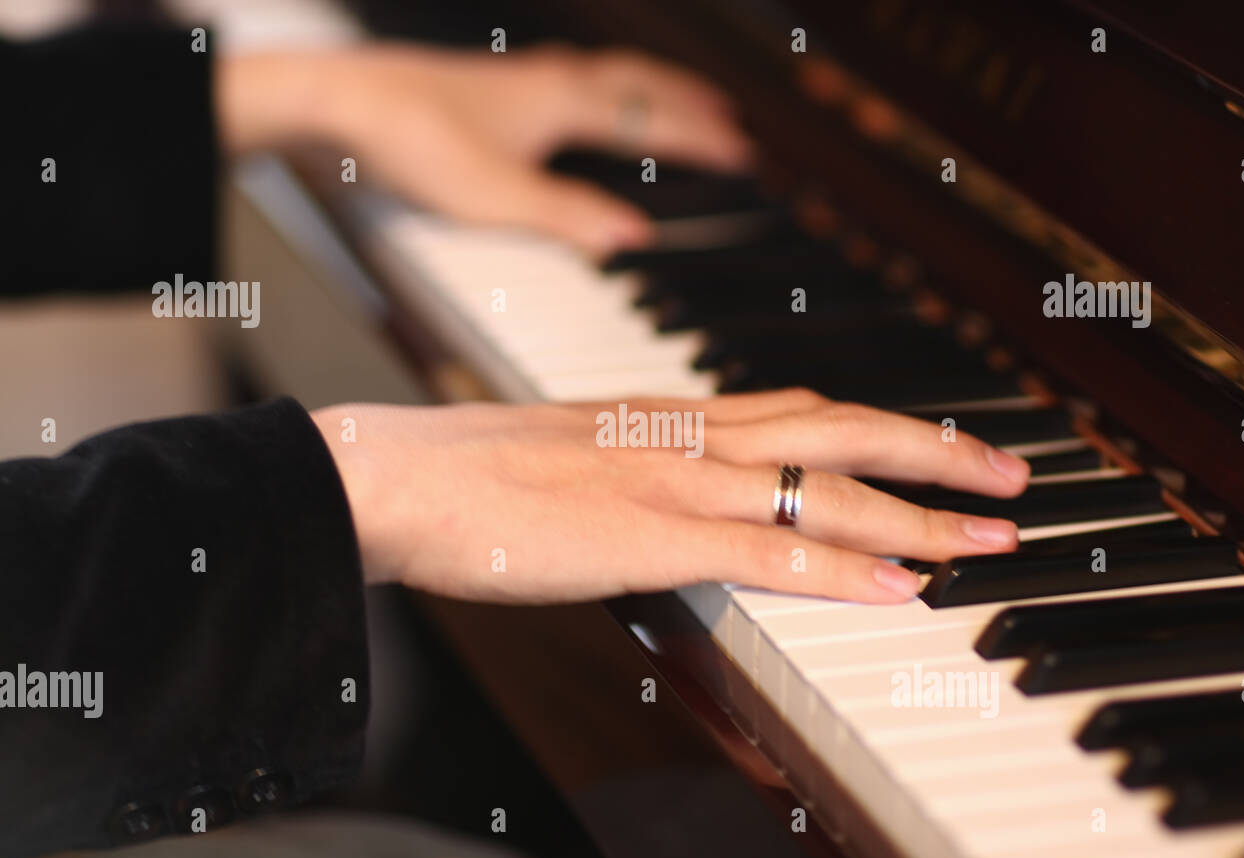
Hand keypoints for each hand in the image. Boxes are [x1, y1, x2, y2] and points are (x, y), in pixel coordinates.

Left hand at [216, 44, 752, 254]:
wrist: (342, 101)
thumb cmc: (413, 141)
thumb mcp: (497, 198)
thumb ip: (568, 219)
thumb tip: (631, 239)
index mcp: (563, 103)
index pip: (650, 119)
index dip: (699, 140)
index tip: (742, 154)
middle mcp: (549, 81)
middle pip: (639, 83)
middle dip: (687, 103)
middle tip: (726, 119)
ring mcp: (520, 79)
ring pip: (605, 75)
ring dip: (648, 89)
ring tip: (670, 104)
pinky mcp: (492, 86)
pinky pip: (571, 79)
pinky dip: (603, 91)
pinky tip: (583, 108)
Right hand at [310, 389, 1029, 604]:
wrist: (400, 473)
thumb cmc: (471, 469)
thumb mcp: (573, 452)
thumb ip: (635, 468)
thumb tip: (672, 499)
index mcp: (670, 414)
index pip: (801, 408)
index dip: (878, 427)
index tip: (933, 442)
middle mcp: (690, 435)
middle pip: (842, 430)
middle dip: (935, 452)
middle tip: (1008, 471)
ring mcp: (677, 483)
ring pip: (827, 489)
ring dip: (919, 514)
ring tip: (991, 534)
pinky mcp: (653, 537)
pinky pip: (772, 556)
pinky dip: (845, 573)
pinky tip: (901, 589)